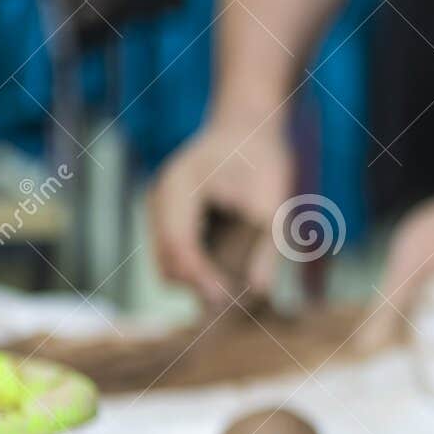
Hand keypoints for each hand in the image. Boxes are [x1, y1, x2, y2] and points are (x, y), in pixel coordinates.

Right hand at [146, 112, 293, 305]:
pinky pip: (177, 258)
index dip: (201, 277)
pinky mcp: (169, 221)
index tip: (226, 299)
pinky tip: (229, 274)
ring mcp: (160, 210)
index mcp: (180, 186)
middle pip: (168, 262)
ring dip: (200, 281)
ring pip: (169, 265)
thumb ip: (265, 246)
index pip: (179, 244)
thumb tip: (258, 292)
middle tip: (239, 301)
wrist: (248, 132)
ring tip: (238, 291)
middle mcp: (160, 199)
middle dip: (199, 285)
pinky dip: (200, 271)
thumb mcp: (274, 202)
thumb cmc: (263, 161)